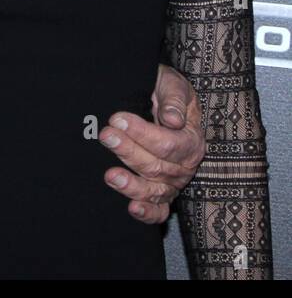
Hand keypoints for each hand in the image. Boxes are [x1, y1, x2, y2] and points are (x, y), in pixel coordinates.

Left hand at [100, 64, 204, 223]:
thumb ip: (174, 99)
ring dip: (132, 185)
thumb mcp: (173, 85)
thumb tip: (173, 119)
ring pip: (155, 190)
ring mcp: (172, 182)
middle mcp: (184, 165)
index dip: (143, 134)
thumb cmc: (166, 92)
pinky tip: (132, 208)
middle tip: (106, 135)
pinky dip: (147, 213)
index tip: (117, 119)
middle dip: (129, 151)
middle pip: (157, 166)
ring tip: (110, 175)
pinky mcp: (160, 194)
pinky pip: (159, 211)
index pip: (169, 144)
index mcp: (191, 139)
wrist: (160, 100)